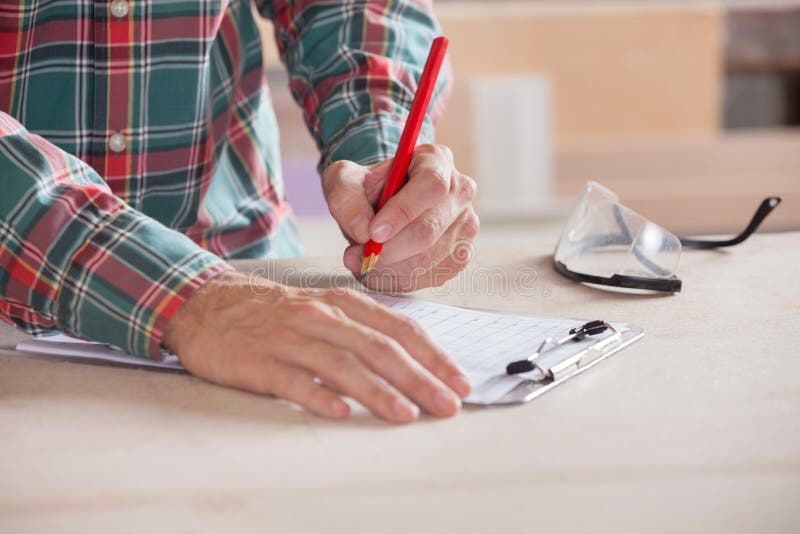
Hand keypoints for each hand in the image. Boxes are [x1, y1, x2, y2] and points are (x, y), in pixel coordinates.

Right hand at [162, 272, 471, 422]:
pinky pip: (291, 380)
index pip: (399, 327)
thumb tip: (412, 364)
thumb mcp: (324, 309)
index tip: (459, 382)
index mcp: (343, 303)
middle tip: (447, 406)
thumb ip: (362, 330)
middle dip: (419, 378)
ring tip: (406, 415)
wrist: (207, 302)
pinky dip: (317, 396)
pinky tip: (339, 413)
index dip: (433, 355)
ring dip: (378, 391)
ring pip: (341, 363)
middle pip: (378, 347)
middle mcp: (321, 316)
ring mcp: (289, 337)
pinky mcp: (258, 360)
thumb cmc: (276, 312)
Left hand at [322, 144, 478, 291]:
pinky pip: (428, 276)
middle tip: (355, 255)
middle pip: (429, 230)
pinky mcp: (460, 256)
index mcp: (436, 161)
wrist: (380, 207)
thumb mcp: (344, 180)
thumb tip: (362, 231)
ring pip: (427, 259)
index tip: (372, 232)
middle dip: (388, 249)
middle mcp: (459, 192)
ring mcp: (465, 226)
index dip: (402, 212)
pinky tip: (380, 269)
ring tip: (362, 261)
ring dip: (387, 268)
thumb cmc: (367, 189)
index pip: (431, 185)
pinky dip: (397, 280)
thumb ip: (345, 198)